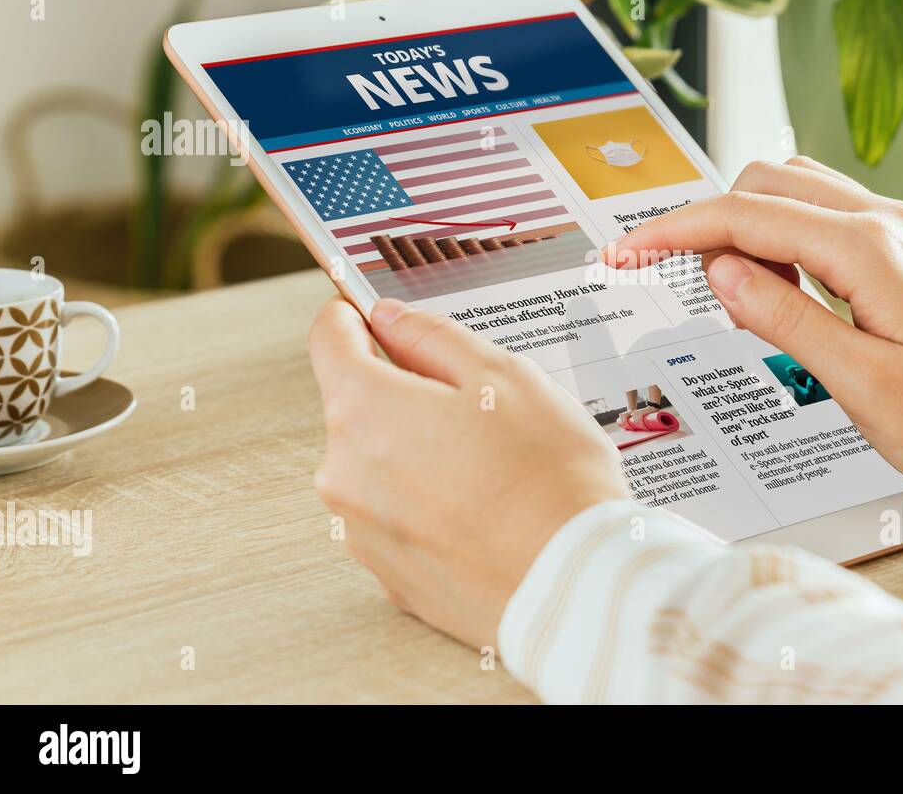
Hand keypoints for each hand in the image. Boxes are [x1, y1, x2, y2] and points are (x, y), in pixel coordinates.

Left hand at [307, 297, 627, 648]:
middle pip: (359, 407)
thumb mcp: (504, 375)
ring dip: (422, 454)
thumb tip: (391, 319)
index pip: (329, 340)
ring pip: (381, 465)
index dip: (355, 318)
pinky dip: (432, 506)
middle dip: (407, 397)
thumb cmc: (547, 478)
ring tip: (496, 468)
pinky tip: (487, 511)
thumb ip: (434, 337)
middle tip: (481, 408)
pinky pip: (400, 517)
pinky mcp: (388, 575)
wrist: (574, 585)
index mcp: (364, 409)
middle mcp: (344, 472)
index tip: (376, 316)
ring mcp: (362, 531)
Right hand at [606, 156, 902, 517]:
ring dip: (748, 232)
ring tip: (741, 305)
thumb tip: (718, 270)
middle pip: (765, 184)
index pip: (747, 216)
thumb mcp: (856, 382)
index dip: (676, 232)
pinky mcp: (899, 250)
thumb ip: (783, 317)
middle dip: (710, 225)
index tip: (627, 253)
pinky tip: (781, 298)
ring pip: (793, 194)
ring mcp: (896, 231)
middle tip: (684, 289)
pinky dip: (782, 243)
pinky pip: (822, 220)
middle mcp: (885, 223)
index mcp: (870, 250)